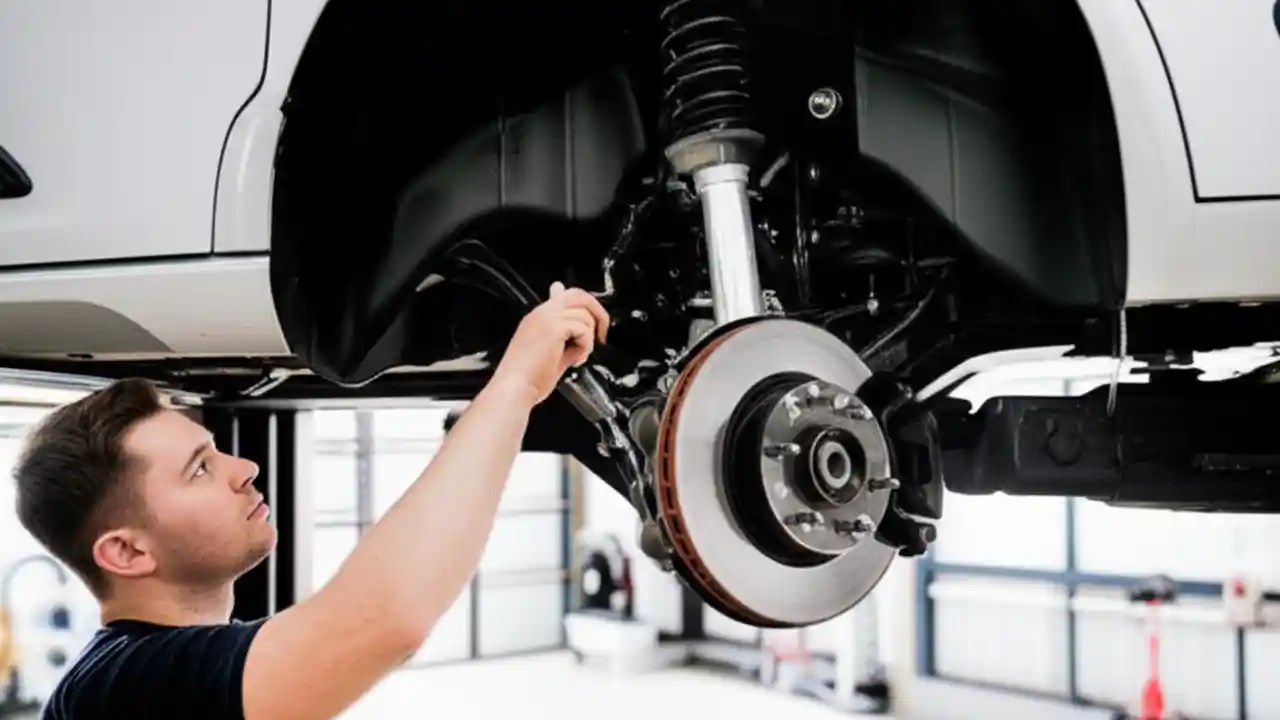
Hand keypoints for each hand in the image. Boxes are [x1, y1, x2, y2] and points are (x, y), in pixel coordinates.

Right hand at [490, 282, 610, 404]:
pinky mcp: (553, 327)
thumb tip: (582, 341)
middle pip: (578, 295)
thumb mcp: (553, 357)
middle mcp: (541, 313)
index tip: (594, 318)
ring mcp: (546, 317)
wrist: (515, 388)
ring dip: (589, 337)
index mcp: (537, 318)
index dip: (583, 305)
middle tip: (602, 334)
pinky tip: (576, 360)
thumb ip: (569, 343)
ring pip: (584, 313)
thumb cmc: (527, 380)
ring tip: (580, 355)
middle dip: (597, 312)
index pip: (563, 296)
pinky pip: (583, 328)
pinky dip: (586, 345)